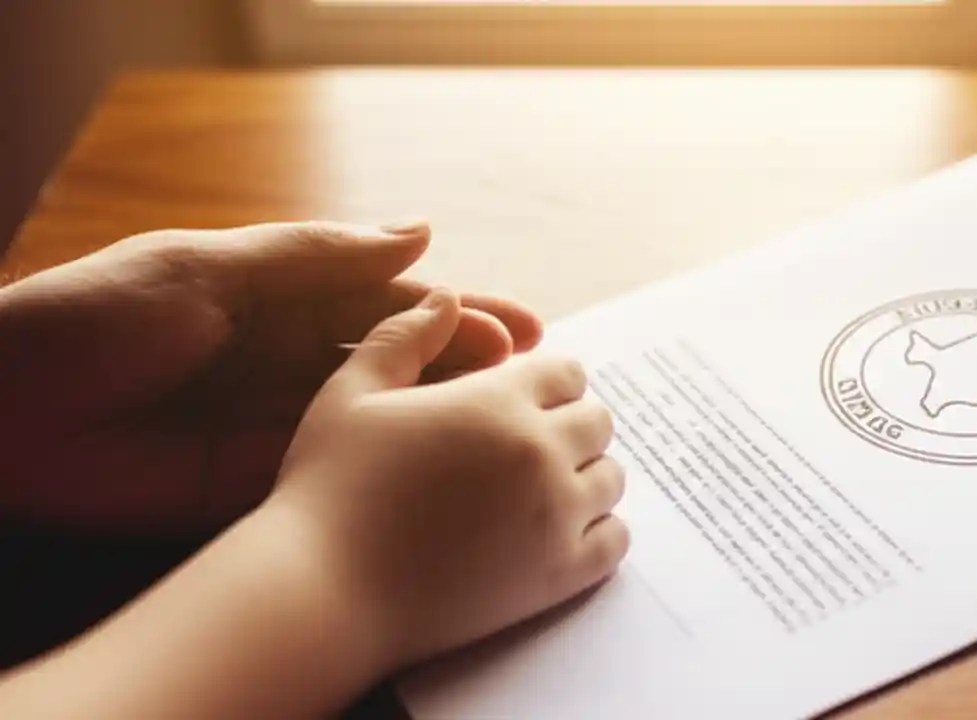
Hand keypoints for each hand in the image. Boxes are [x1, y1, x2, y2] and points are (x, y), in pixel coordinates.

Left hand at [0, 221, 541, 531]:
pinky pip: (337, 467)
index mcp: (281, 298)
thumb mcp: (208, 267)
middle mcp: (290, 358)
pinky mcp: (258, 480)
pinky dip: (390, 468)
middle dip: (470, 367)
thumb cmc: (96, 318)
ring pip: (381, 418)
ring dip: (445, 420)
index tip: (525, 326)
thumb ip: (315, 255)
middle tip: (538, 379)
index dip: (460, 311)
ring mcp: (278, 422)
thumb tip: (421, 232)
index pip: (390, 301)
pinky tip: (445, 472)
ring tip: (512, 426)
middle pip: (400, 361)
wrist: (1, 416)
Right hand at [272, 288, 627, 667]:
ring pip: (610, 477)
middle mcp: (538, 452)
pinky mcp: (556, 576)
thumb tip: (447, 298)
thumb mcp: (350, 393)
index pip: (567, 373)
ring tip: (543, 487)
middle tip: (529, 444)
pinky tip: (561, 530)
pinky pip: (615, 541)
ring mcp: (554, 517)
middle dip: (569, 424)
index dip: (546, 381)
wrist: (323, 591)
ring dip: (585, 474)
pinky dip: (598, 530)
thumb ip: (403, 338)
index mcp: (496, 401)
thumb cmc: (329, 488)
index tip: (522, 399)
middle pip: (596, 421)